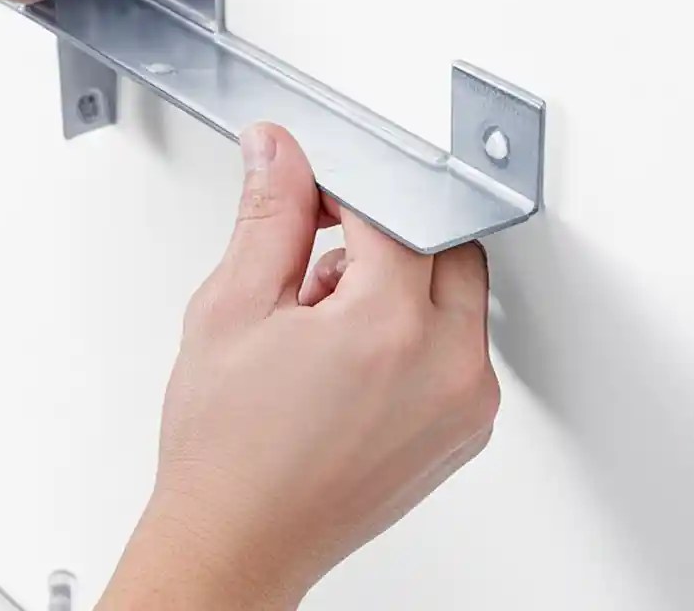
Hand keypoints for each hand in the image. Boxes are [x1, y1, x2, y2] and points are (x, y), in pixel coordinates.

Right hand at [99, 124, 499, 609]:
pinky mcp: (466, 431)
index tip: (314, 198)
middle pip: (443, 244)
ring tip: (328, 327)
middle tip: (316, 269)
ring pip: (458, 294)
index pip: (392, 208)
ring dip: (402, 285)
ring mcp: (466, 406)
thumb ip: (268, 217)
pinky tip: (353, 364)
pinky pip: (461, 347)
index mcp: (389, 329)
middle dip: (382, 236)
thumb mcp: (232, 310)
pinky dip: (416, 334)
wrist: (238, 540)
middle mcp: (448, 369)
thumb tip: (279, 152)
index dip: (345, 190)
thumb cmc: (227, 452)